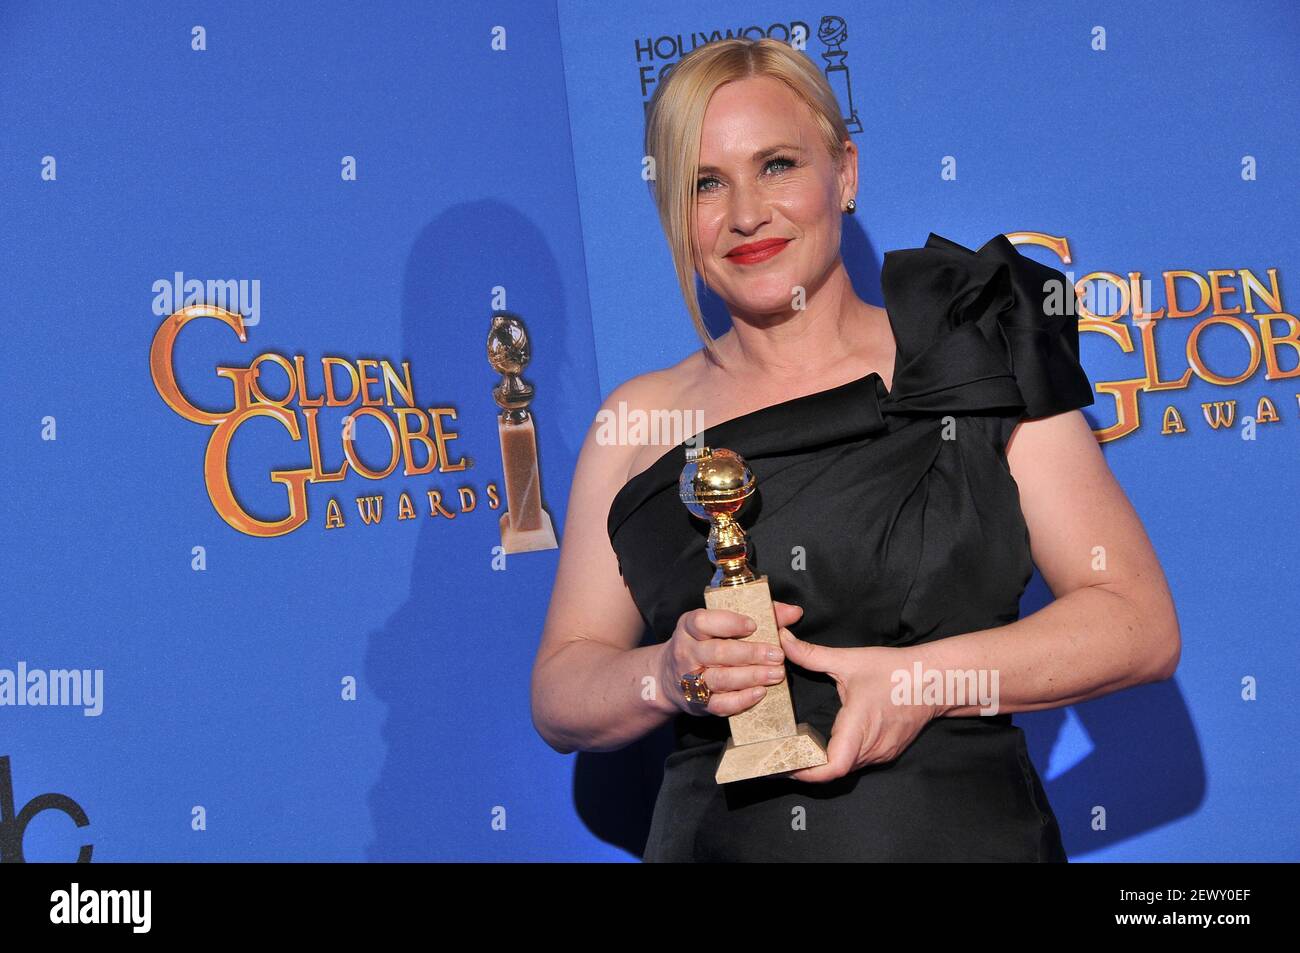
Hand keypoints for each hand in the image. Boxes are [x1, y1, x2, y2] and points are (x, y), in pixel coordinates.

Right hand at [659, 602, 802, 716]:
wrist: (669, 676)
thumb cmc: (706, 643)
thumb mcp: (720, 623)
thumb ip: (760, 614)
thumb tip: (794, 612)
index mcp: (689, 627)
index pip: (703, 622)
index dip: (729, 623)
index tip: (753, 625)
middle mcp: (686, 652)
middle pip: (717, 652)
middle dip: (750, 654)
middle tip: (778, 655)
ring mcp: (689, 679)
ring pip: (720, 679)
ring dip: (751, 677)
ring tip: (776, 674)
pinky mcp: (698, 702)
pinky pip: (719, 704)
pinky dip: (741, 700)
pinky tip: (760, 692)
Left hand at [778, 635, 943, 781]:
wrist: (934, 680)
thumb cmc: (894, 671)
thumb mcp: (849, 660)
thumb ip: (812, 654)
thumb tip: (783, 640)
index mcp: (859, 726)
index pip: (832, 767)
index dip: (807, 772)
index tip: (786, 764)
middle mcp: (872, 747)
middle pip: (834, 770)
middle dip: (807, 766)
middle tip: (781, 754)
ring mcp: (882, 753)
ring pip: (847, 767)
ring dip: (824, 763)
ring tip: (798, 750)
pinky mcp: (888, 752)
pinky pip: (859, 761)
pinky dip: (841, 757)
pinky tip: (825, 744)